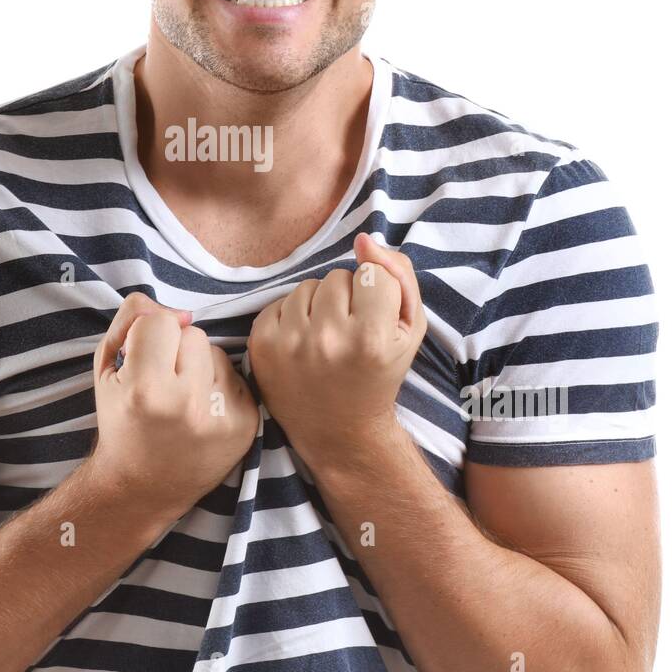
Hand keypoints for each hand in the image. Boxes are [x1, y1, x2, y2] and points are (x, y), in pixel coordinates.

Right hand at [88, 292, 258, 518]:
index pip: (161, 320)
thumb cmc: (121, 420)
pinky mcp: (247, 425)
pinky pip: (236, 376)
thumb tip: (181, 312)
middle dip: (175, 351)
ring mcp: (222, 417)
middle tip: (161, 384)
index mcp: (146, 390)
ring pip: (218, 352)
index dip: (146, 337)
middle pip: (194, 333)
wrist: (141, 488)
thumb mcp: (106, 367)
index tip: (138, 364)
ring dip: (200, 366)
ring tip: (181, 398)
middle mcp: (188, 405)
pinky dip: (219, 386)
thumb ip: (131, 320)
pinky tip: (202, 411)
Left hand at [247, 233, 426, 465]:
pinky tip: (303, 343)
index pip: (373, 273)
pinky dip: (292, 316)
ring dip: (318, 304)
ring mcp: (290, 343)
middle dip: (347, 298)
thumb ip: (399, 275)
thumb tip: (364, 241)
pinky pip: (280, 300)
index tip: (375, 325)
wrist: (339, 431)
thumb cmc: (379, 374)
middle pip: (338, 277)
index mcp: (371, 338)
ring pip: (308, 285)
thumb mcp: (409, 329)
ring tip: (327, 338)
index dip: (378, 295)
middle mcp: (328, 339)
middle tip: (350, 335)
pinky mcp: (262, 345)